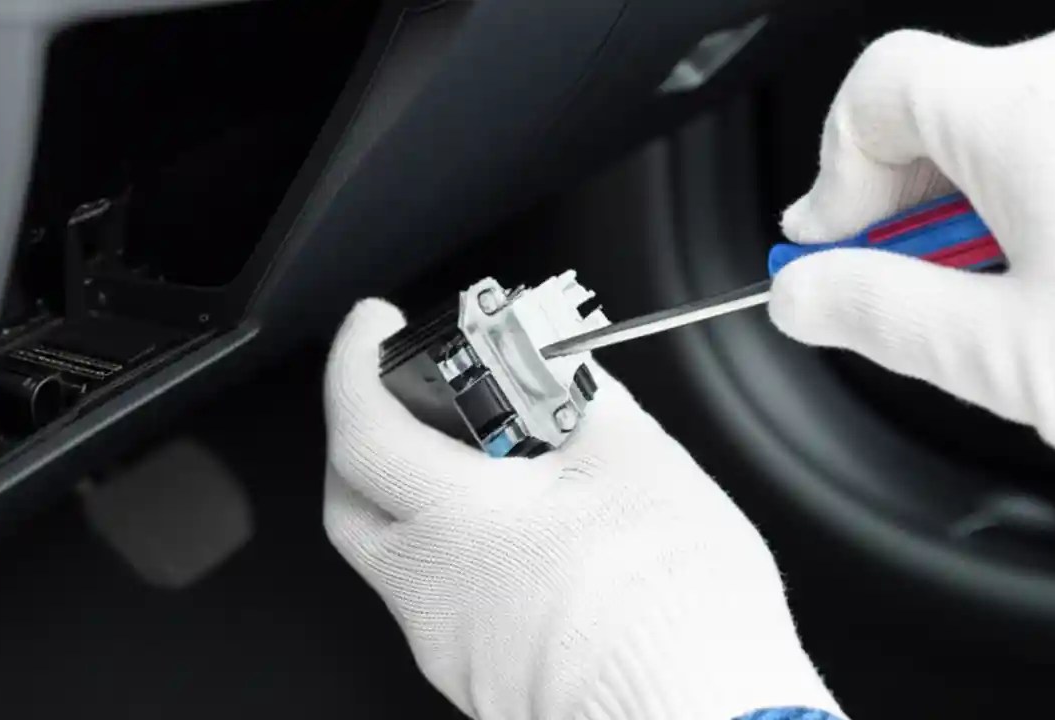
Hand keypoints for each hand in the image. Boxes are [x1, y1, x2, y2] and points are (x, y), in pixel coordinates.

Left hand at [323, 300, 840, 719]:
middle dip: (364, 442)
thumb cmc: (670, 604)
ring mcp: (453, 645)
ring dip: (420, 509)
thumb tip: (570, 373)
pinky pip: (449, 607)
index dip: (356, 362)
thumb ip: (587, 401)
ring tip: (487, 475)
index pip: (360, 425)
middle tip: (403, 403)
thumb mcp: (637, 459)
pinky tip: (524, 550)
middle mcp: (432, 589)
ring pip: (398, 563)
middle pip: (350, 504)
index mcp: (452, 520)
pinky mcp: (485, 682)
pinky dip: (465, 562)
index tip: (372, 330)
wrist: (704, 713)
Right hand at [770, 12, 1054, 477]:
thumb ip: (876, 313)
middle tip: (901, 287)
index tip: (831, 245)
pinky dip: (1052, 201)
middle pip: (947, 110)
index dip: (833, 172)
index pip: (878, 89)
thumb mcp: (1002, 356)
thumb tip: (806, 294)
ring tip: (1005, 301)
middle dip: (903, 202)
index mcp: (1034, 110)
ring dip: (980, 208)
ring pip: (1020, 129)